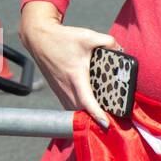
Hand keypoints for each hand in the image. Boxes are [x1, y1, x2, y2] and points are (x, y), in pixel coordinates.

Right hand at [19, 1, 122, 128]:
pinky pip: (70, 107)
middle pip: (82, 112)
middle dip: (96, 119)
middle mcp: (67, 88)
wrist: (39, 38)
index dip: (97, 114)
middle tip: (114, 121)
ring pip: (75, 111)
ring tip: (104, 117)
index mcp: (76, 77)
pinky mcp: (58, 92)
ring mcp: (61, 92)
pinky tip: (91, 109)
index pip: (87, 101)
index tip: (106, 124)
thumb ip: (108, 42)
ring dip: (87, 116)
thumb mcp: (88, 36)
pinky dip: (80, 111)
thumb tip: (121, 50)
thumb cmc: (63, 38)